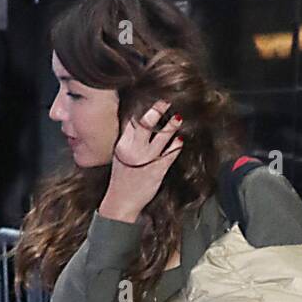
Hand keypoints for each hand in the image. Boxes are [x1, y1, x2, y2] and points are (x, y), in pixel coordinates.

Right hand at [100, 99, 183, 221]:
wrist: (121, 202)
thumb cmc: (121, 179)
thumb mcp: (120, 156)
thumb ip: (128, 140)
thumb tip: (138, 124)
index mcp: (123, 144)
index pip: (133, 120)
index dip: (142, 107)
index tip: (151, 99)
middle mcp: (134, 149)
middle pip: (146, 123)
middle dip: (157, 110)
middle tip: (166, 101)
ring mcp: (146, 159)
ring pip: (162, 136)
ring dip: (172, 125)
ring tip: (178, 118)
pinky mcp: (157, 169)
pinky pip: (171, 153)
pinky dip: (177, 144)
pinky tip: (180, 140)